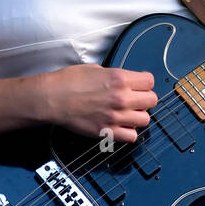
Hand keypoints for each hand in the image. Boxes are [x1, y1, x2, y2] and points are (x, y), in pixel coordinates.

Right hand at [37, 64, 158, 144]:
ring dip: (138, 116)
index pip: (150, 81)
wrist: (52, 98)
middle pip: (152, 100)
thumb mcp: (95, 69)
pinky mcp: (107, 131)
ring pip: (145, 120)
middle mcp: (121, 97)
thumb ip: (114, 76)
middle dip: (144, 99)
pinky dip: (129, 132)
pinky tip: (121, 126)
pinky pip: (132, 136)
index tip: (139, 85)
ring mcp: (115, 116)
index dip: (144, 82)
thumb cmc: (68, 81)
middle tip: (135, 99)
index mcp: (119, 78)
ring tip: (127, 114)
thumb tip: (123, 81)